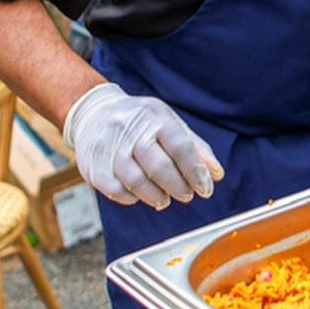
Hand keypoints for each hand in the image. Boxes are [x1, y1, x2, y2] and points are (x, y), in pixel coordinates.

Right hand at [63, 83, 224, 209]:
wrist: (93, 111)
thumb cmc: (140, 121)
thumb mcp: (169, 122)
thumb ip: (194, 147)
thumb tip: (217, 174)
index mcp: (156, 117)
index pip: (181, 146)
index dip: (195, 171)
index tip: (206, 189)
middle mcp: (131, 130)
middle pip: (158, 166)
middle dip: (177, 186)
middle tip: (186, 195)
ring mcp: (109, 147)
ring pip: (135, 180)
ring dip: (155, 196)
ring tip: (165, 200)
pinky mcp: (92, 164)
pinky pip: (114, 189)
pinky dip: (131, 198)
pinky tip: (140, 196)